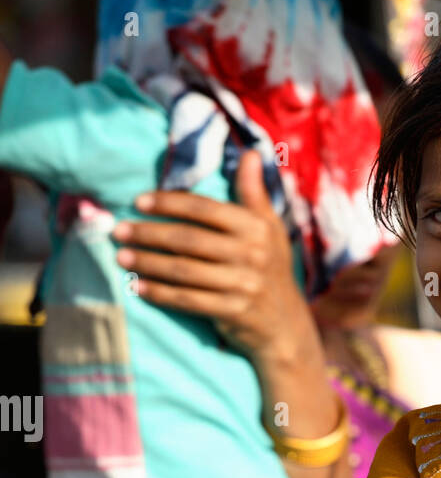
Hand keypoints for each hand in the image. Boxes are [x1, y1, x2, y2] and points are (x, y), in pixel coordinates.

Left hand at [114, 151, 307, 373]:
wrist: (285, 324)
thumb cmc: (270, 267)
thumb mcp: (268, 228)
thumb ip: (254, 192)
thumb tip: (251, 153)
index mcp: (255, 227)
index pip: (204, 209)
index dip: (169, 203)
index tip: (138, 202)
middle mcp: (251, 254)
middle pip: (189, 240)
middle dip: (149, 234)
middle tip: (119, 230)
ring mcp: (242, 284)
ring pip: (184, 270)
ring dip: (148, 263)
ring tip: (121, 257)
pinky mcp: (232, 312)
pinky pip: (188, 300)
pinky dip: (160, 294)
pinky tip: (138, 287)